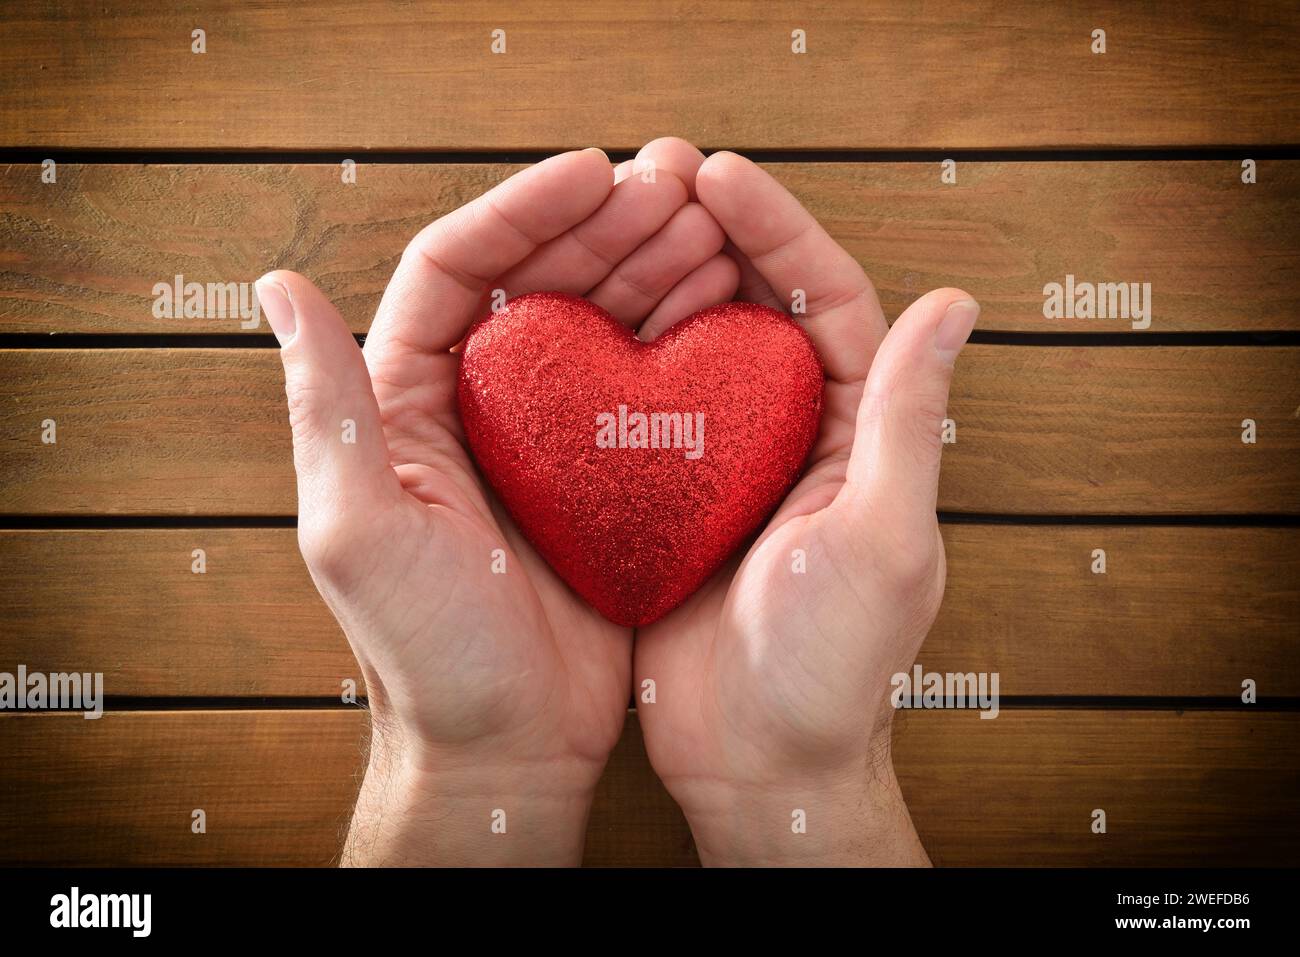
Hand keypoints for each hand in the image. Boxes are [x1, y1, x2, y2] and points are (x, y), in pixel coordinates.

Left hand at [258, 146, 738, 864]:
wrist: (502, 749)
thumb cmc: (426, 657)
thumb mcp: (358, 532)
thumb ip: (326, 410)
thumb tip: (279, 286)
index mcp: (406, 404)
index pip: (457, 270)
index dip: (522, 210)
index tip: (594, 173)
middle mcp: (475, 408)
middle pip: (539, 281)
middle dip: (605, 224)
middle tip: (676, 183)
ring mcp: (546, 442)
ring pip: (598, 323)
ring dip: (649, 267)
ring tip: (711, 227)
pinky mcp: (604, 479)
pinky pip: (642, 389)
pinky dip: (679, 342)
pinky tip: (723, 313)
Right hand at [631, 141, 979, 865]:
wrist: (761, 764)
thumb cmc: (833, 669)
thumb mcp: (884, 539)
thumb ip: (912, 420)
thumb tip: (955, 300)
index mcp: (861, 433)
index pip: (828, 300)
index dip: (779, 229)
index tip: (718, 174)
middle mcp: (796, 435)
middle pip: (758, 305)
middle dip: (712, 233)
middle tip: (651, 172)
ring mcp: (729, 463)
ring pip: (695, 345)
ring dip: (660, 281)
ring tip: (608, 225)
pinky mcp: (670, 498)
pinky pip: (642, 409)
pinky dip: (615, 359)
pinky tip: (572, 324)